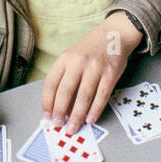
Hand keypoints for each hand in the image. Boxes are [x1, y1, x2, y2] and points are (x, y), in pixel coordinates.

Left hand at [42, 13, 141, 131]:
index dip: (47, 102)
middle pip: (65, 91)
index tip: (47, 116)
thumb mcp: (72, 56)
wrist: (114, 34)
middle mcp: (78, 62)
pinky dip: (95, 110)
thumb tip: (60, 106)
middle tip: (59, 125)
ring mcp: (95, 67)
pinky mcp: (110, 73)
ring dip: (77, 115)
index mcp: (65, 58)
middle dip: (60, 112)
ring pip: (83, 96)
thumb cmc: (90, 49)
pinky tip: (90, 119)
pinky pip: (101, 95)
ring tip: (73, 127)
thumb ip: (65, 77)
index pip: (51, 83)